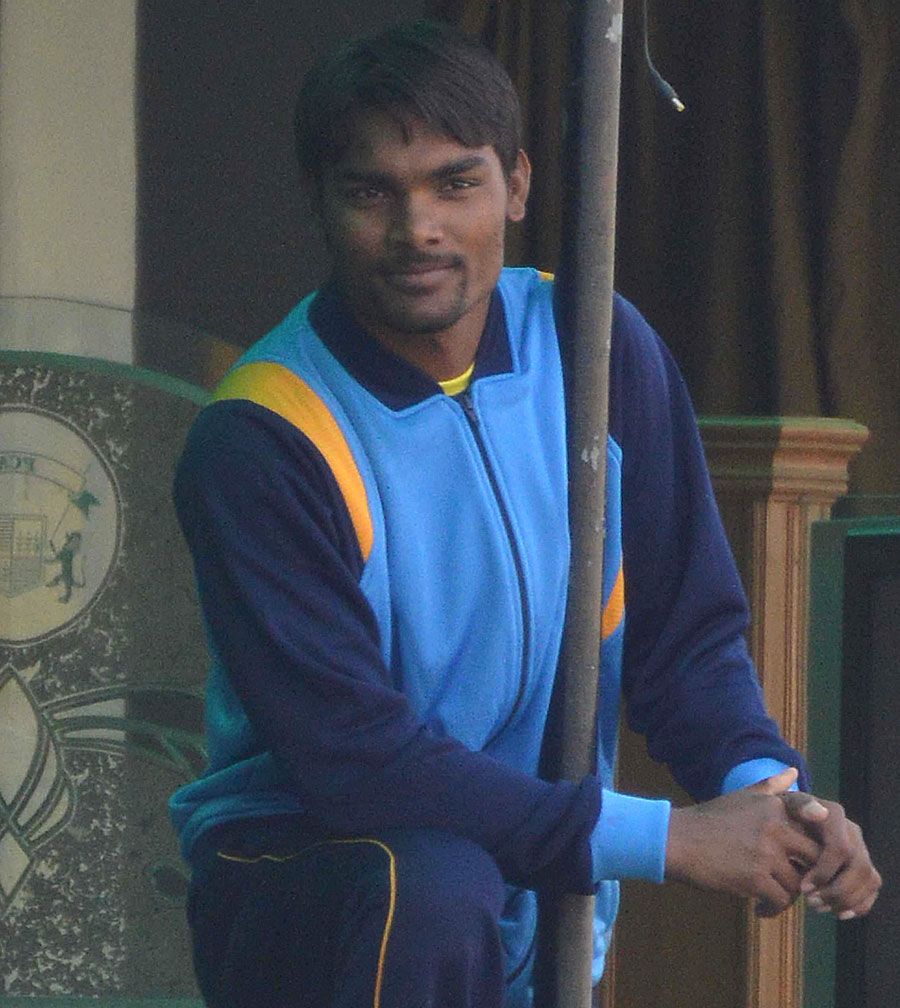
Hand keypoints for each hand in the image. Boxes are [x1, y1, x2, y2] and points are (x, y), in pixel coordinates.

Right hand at [665, 768, 820, 915]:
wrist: (677, 840)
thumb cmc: (708, 818)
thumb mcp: (741, 796)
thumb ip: (771, 786)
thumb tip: (792, 771)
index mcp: (775, 807)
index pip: (816, 829)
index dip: (818, 848)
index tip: (806, 858)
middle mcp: (775, 827)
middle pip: (814, 859)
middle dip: (810, 876)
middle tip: (796, 885)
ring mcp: (765, 853)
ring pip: (798, 885)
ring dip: (788, 896)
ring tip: (773, 898)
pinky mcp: (754, 878)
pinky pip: (780, 901)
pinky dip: (773, 909)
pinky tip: (760, 909)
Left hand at [783, 792, 880, 919]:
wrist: (787, 819)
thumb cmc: (781, 813)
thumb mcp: (783, 805)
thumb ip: (798, 805)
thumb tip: (818, 812)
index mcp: (834, 815)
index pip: (840, 848)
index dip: (824, 872)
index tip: (803, 888)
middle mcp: (852, 831)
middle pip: (859, 867)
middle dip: (836, 890)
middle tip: (811, 903)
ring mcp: (861, 848)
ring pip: (869, 879)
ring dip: (846, 900)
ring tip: (818, 907)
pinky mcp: (863, 866)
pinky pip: (872, 888)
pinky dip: (859, 904)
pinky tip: (838, 913)